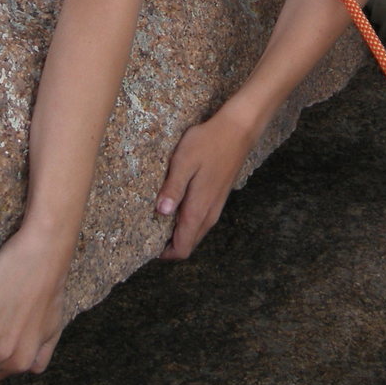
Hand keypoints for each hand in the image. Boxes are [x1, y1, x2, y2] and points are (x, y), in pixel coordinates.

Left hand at [155, 107, 255, 260]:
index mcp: (198, 209)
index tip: (147, 246)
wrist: (237, 130)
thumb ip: (173, 188)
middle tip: (148, 232)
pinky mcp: (218, 197)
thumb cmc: (208, 143)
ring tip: (158, 218)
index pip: (183, 248)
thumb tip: (161, 212)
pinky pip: (200, 220)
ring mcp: (216, 206)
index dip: (166, 253)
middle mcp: (209, 213)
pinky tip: (176, 204)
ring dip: (178, 232)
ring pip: (195, 232)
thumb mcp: (184, 162)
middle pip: (189, 243)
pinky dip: (187, 221)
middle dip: (170, 245)